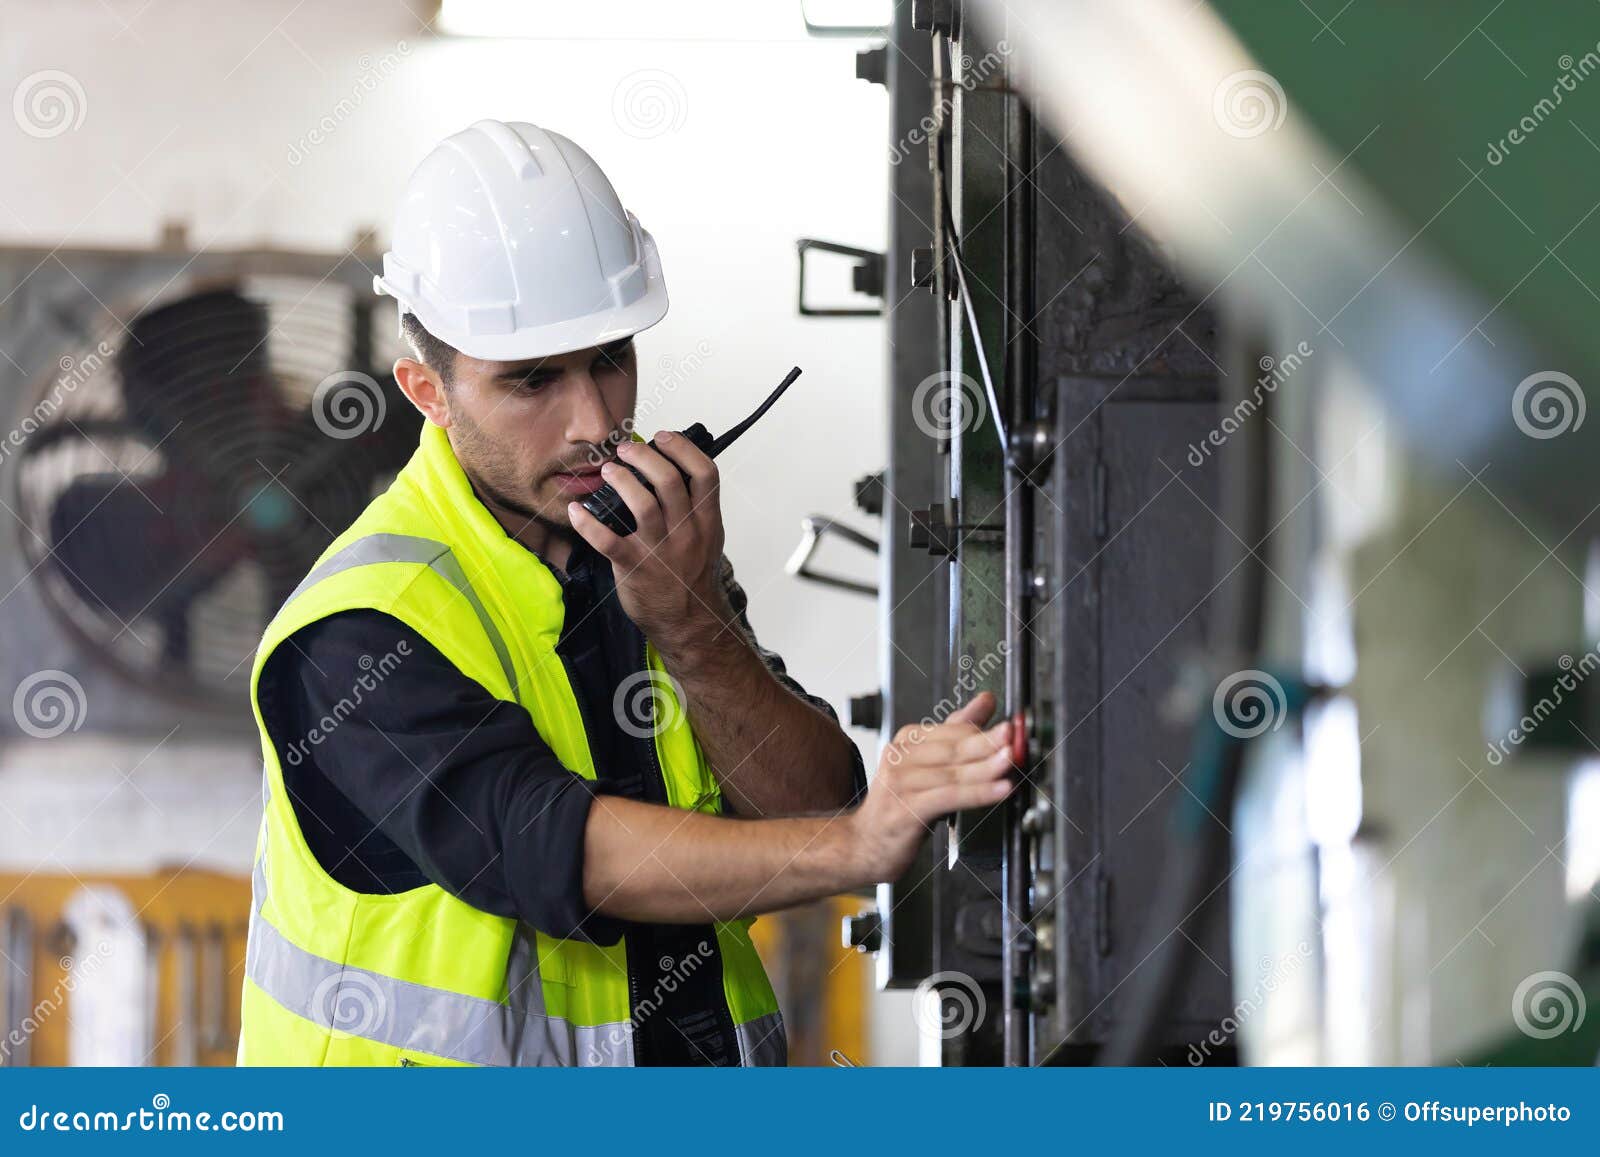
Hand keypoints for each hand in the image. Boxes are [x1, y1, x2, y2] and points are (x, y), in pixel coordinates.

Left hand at [567, 431, 730, 655]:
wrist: (688, 623)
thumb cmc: (692, 578)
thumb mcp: (708, 540)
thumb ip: (696, 508)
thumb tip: (675, 471)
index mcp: (707, 522)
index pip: (706, 473)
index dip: (684, 449)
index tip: (664, 437)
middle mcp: (686, 532)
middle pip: (669, 480)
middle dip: (645, 455)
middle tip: (626, 448)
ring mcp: (660, 550)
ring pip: (642, 503)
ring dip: (621, 480)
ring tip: (609, 470)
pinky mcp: (634, 567)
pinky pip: (606, 540)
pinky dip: (587, 523)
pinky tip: (576, 511)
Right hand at [845, 691, 1015, 883]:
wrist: (865, 844)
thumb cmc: (901, 803)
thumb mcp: (928, 763)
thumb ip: (957, 731)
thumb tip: (986, 700)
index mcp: (907, 741)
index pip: (951, 730)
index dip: (983, 729)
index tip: (1011, 727)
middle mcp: (900, 757)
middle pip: (953, 748)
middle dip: (987, 743)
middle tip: (1012, 737)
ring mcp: (899, 783)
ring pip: (953, 773)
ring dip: (987, 768)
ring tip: (1011, 762)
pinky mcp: (905, 810)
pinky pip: (949, 797)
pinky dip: (978, 793)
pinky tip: (999, 790)